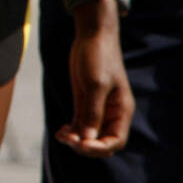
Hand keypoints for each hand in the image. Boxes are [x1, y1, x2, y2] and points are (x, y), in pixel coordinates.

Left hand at [55, 14, 133, 157]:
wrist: (92, 34)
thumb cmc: (99, 56)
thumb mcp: (96, 84)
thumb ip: (92, 112)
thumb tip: (87, 138)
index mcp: (122, 111)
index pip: (116, 140)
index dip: (100, 147)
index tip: (83, 143)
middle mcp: (111, 113)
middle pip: (101, 141)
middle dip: (86, 145)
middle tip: (68, 140)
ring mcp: (96, 107)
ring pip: (88, 133)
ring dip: (75, 139)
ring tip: (61, 136)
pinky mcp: (84, 99)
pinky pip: (79, 122)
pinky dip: (71, 130)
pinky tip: (60, 132)